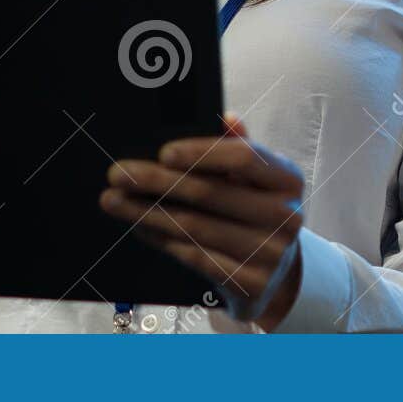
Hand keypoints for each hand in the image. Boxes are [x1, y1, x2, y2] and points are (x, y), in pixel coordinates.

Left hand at [98, 115, 303, 329]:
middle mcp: (285, 215)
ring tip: (115, 201)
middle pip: (211, 192)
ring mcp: (270, 253)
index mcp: (287, 178)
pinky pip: (195, 256)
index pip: (244, 157)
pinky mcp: (250, 283)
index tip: (163, 152)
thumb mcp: (257, 179)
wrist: (278, 273)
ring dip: (147, 212)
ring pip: (195, 227)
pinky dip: (161, 239)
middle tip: (118, 174)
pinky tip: (139, 227)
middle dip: (157, 181)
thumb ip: (239, 147)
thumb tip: (227, 118)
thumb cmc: (257, 212)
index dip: (201, 152)